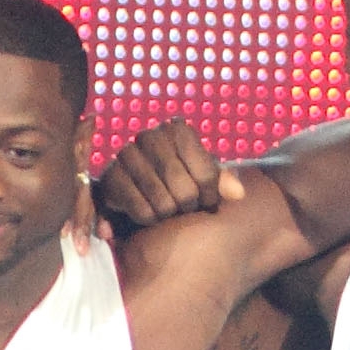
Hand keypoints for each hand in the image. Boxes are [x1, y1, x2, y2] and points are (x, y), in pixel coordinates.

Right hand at [92, 121, 245, 229]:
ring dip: (168, 214)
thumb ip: (223, 183)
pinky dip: (148, 218)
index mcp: (178, 131)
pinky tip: (149, 215)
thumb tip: (239, 194)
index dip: (211, 196)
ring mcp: (128, 154)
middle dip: (188, 206)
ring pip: (162, 201)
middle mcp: (151, 136)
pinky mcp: (111, 177)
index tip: (209, 203)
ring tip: (168, 213)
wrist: (136, 187)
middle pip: (184, 188)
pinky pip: (139, 208)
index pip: (206, 174)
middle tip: (186, 210)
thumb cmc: (177, 180)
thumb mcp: (203, 177)